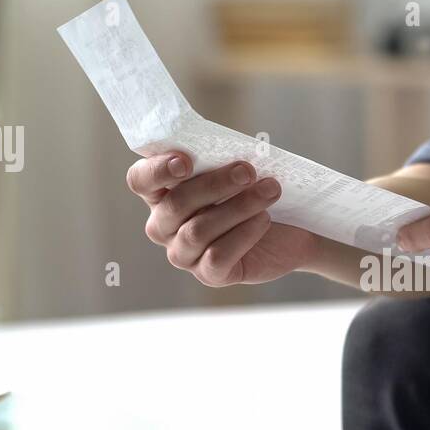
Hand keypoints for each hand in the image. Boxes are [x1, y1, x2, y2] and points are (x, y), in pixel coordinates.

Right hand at [126, 154, 316, 284]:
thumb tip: (229, 155)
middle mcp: (164, 225)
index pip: (140, 179)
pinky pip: (217, 256)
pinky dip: (244, 234)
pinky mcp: (208, 274)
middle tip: (248, 171)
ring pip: (197, 231)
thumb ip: (220, 158)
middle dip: (214, 184)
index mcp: (161, 192)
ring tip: (270, 190)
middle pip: (175, 204)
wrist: (288, 228)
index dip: (158, 170)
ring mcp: (183, 253)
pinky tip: (264, 219)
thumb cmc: (254, 190)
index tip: (186, 161)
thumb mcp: (235, 167)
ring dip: (238, 207)